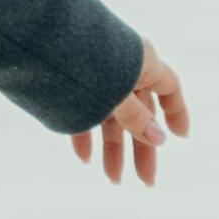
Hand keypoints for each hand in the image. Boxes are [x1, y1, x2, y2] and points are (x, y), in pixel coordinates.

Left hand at [71, 41, 187, 189]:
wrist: (38, 37)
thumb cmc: (86, 60)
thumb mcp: (116, 94)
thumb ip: (137, 117)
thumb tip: (160, 140)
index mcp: (143, 63)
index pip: (169, 88)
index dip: (177, 112)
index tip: (180, 137)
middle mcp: (123, 70)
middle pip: (141, 113)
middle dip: (142, 148)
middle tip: (146, 181)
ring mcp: (98, 78)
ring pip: (112, 117)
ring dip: (112, 148)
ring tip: (113, 179)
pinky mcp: (73, 85)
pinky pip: (85, 113)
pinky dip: (85, 135)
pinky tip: (84, 159)